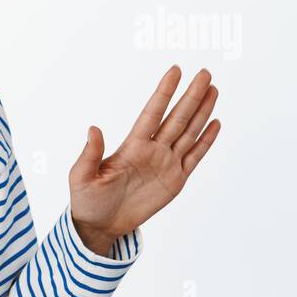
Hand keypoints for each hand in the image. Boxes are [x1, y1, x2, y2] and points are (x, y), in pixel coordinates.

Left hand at [68, 64, 221, 250]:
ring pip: (189, 133)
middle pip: (177, 118)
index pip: (152, 112)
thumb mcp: (82, 176)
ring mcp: (166, 164)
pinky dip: (206, 141)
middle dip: (191, 96)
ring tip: (213, 90)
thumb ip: (90, 153)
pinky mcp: (175, 181)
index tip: (175, 71)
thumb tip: (93, 129)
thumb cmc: (87, 200)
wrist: (100, 225)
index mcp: (131, 145)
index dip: (164, 92)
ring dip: (202, 112)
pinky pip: (194, 157)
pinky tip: (215, 123)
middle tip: (205, 73)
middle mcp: (152, 150)